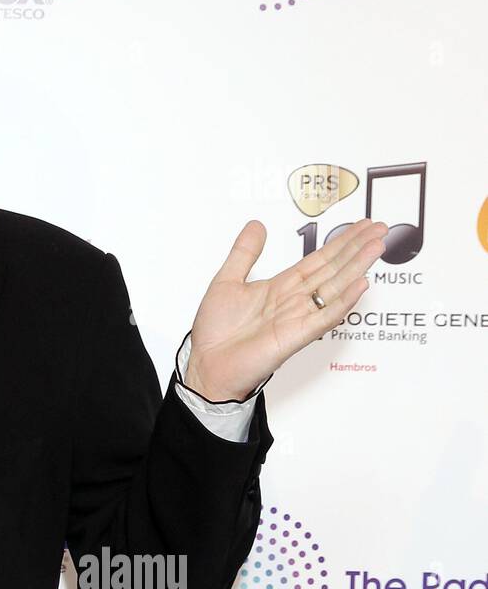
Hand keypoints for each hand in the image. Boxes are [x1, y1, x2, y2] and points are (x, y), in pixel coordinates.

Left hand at [184, 217, 388, 401]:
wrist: (207, 363)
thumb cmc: (216, 331)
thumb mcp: (226, 281)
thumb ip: (244, 253)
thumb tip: (256, 225)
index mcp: (280, 287)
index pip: (318, 260)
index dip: (340, 242)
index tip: (362, 226)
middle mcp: (294, 301)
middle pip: (332, 269)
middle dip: (356, 248)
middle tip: (380, 228)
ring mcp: (298, 318)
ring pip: (334, 288)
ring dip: (356, 267)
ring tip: (377, 246)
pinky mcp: (296, 336)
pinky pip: (325, 317)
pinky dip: (343, 301)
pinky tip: (360, 285)